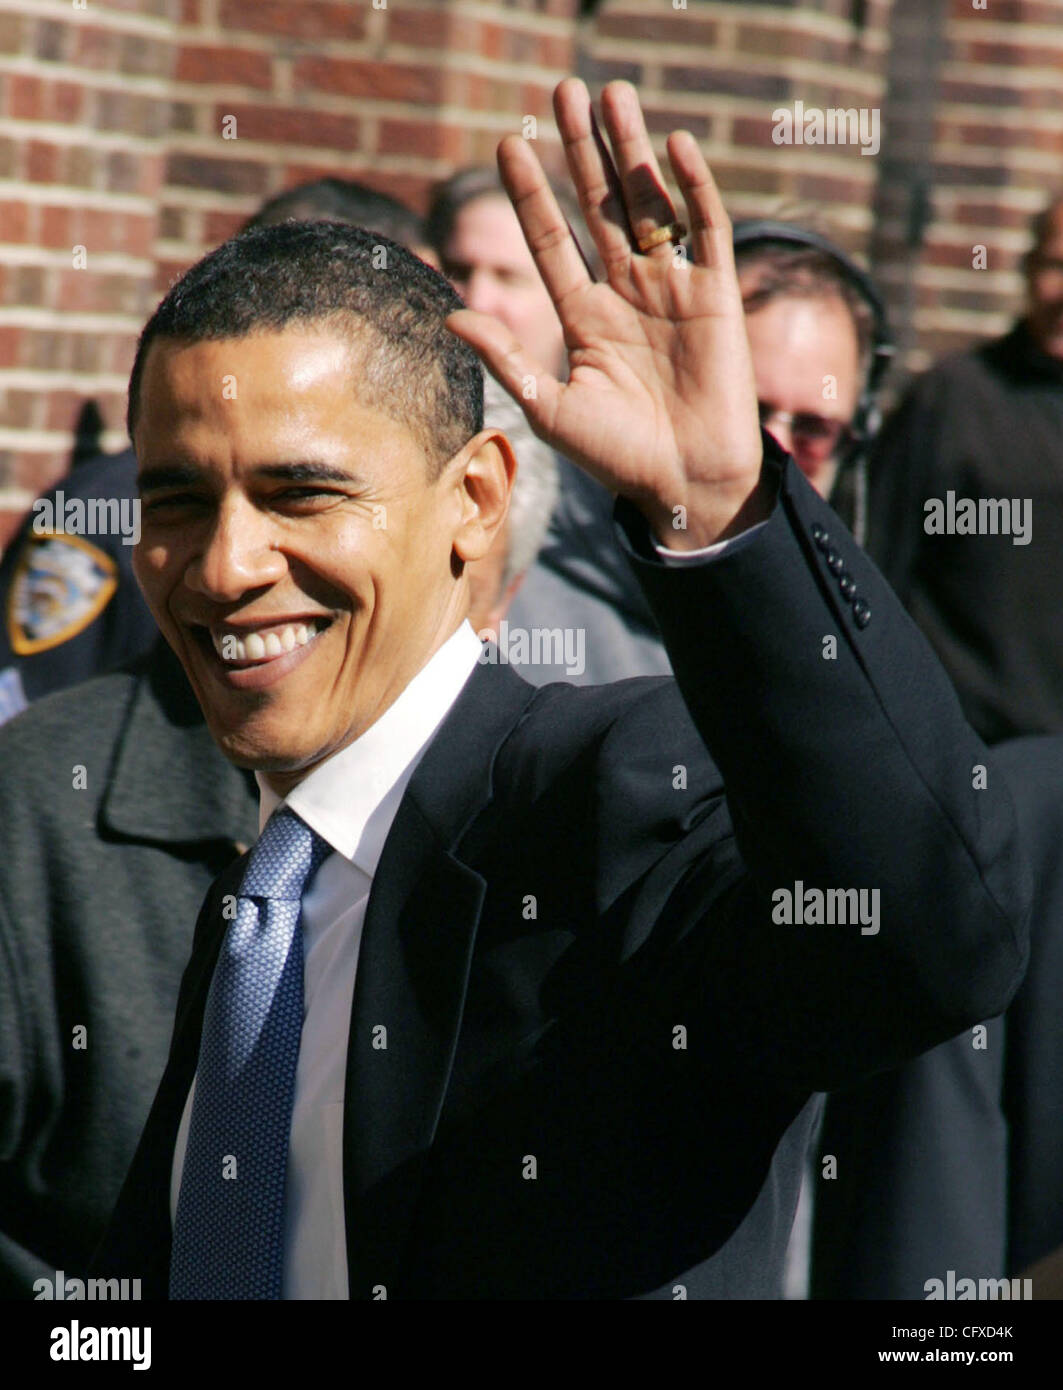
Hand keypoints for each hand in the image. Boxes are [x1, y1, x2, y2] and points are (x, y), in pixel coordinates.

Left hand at [445, 78, 770, 548]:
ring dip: (631, 152)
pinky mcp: (716, 295)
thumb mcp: (550, 408)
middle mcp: (626, 294)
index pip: (552, 242)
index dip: (531, 194)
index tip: (508, 144)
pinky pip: (705, 229)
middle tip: (564, 91)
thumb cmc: (616, 458)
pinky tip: (673, 145)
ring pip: (649, 204)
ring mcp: (672, 290)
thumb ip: (506, 360)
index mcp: (584, 318)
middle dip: (581, 150)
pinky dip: (693, 187)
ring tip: (612, 95)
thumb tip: (452, 315)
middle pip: (599, 206)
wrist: (685, 485)